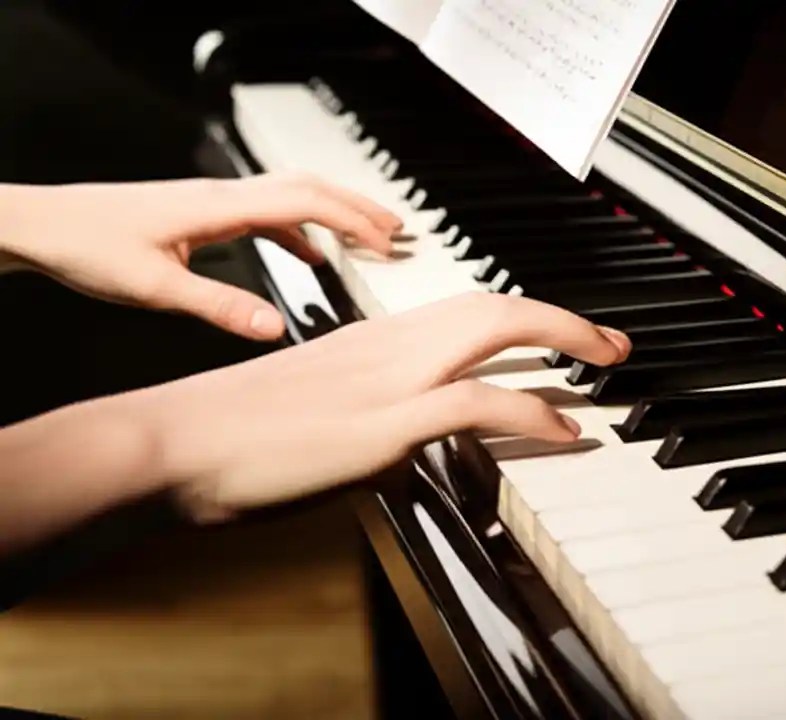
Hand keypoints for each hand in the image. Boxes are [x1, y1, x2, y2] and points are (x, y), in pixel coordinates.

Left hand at [0, 173, 400, 339]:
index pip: (306, 202)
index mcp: (220, 207)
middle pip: (310, 187)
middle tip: (400, 234)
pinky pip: (269, 214)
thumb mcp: (154, 287)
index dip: (353, 222)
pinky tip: (313, 254)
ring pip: (293, 195)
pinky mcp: (206, 213)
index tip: (387, 246)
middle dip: (360, 209)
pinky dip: (302, 230)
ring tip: (372, 238)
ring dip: (337, 214)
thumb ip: (218, 306)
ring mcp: (216, 201)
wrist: (42, 223)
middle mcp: (224, 195)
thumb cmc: (88, 246)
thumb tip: (273, 327)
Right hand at [106, 292, 631, 522]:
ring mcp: (385, 380)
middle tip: (611, 342)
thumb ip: (378, 424)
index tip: (560, 338)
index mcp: (371, 341)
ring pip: (492, 328)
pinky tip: (563, 429)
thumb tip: (417, 451)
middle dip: (562, 318)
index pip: (463, 310)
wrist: (170, 446)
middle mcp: (386, 346)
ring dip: (563, 339)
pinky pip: (474, 401)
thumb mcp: (322, 419)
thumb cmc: (235, 439)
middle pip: (490, 304)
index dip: (522, 318)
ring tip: (607, 363)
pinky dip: (530, 409)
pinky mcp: (379, 424)